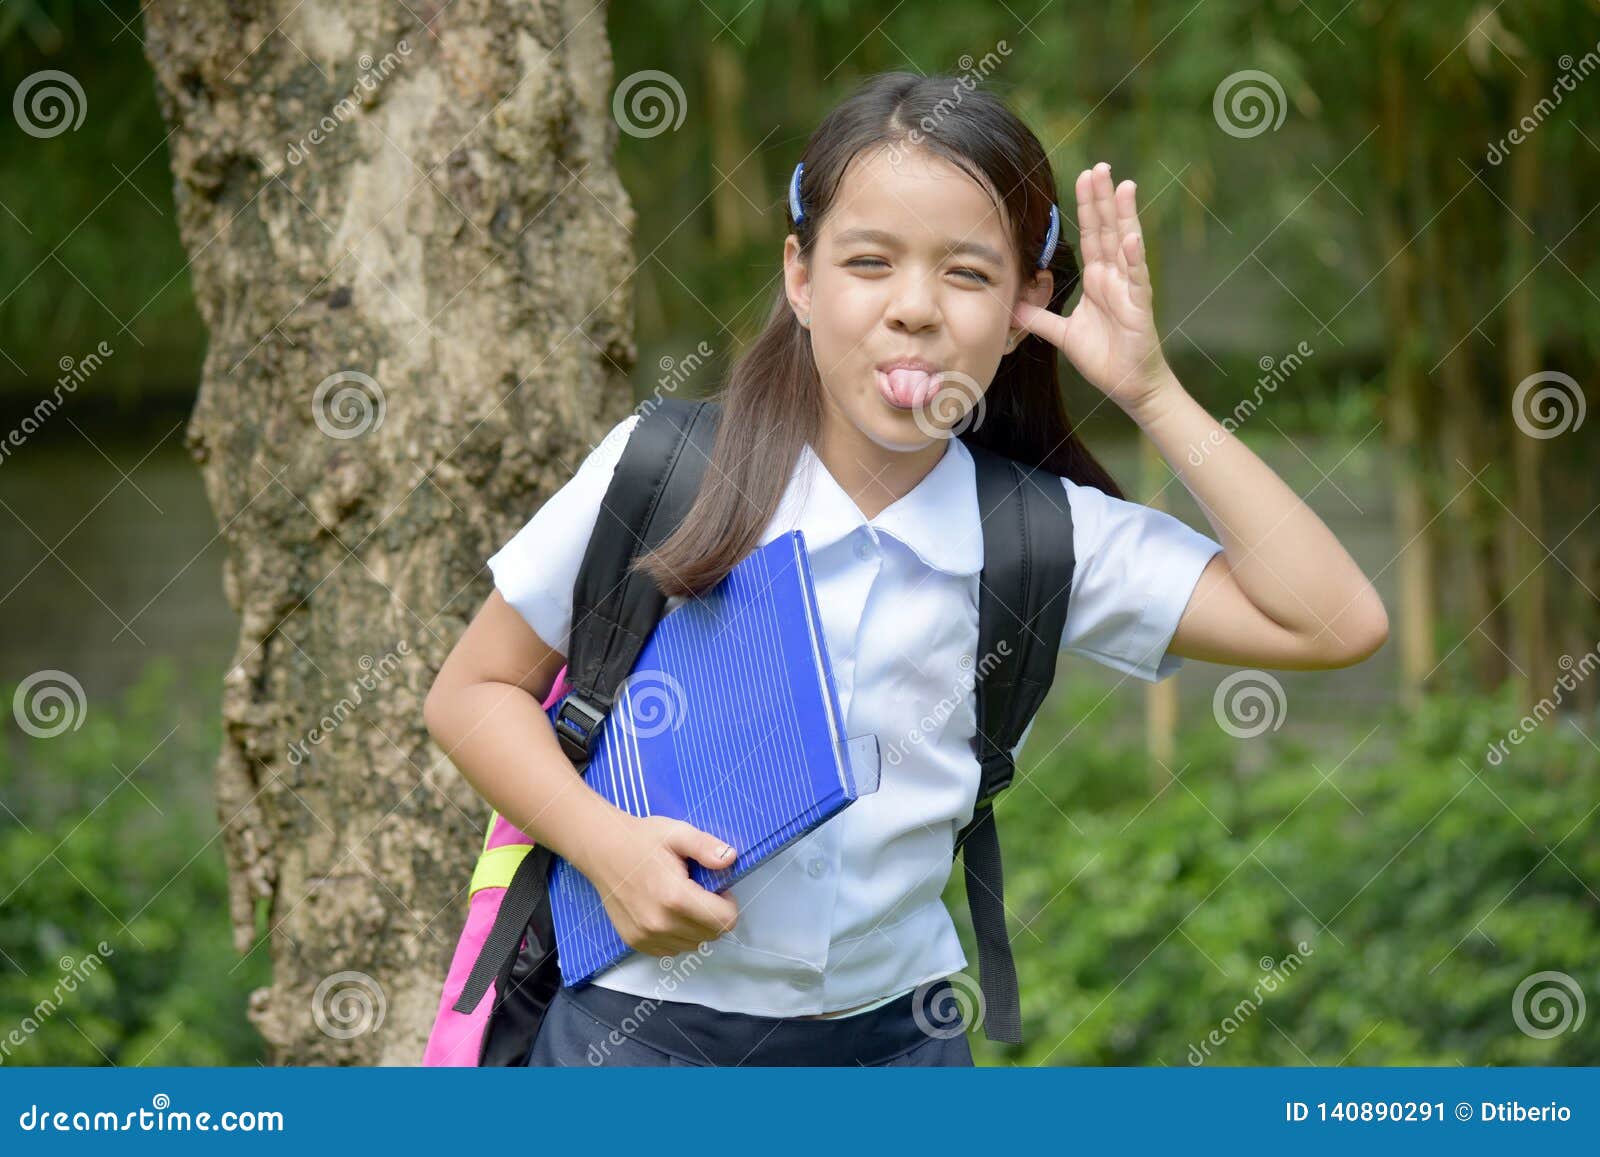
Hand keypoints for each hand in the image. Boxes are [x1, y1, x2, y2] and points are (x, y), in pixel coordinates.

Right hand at [584, 814, 739, 958]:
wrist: (602, 850)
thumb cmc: (641, 839)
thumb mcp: (678, 834)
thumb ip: (706, 847)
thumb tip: (730, 859)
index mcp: (675, 898)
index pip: (724, 920)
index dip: (728, 903)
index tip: (717, 888)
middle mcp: (660, 924)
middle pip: (711, 935)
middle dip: (714, 914)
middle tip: (700, 891)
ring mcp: (646, 936)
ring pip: (693, 944)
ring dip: (696, 927)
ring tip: (683, 901)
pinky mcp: (635, 942)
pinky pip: (671, 949)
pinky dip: (677, 935)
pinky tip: (668, 913)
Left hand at [1012, 162, 1173, 411]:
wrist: (1129, 386)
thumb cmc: (1105, 358)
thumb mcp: (1063, 335)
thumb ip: (1040, 318)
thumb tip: (1014, 306)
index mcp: (1099, 280)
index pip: (1092, 235)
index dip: (1087, 207)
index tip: (1082, 177)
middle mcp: (1115, 278)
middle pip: (1108, 230)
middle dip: (1103, 199)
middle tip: (1099, 167)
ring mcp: (1129, 289)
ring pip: (1126, 245)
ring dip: (1124, 216)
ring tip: (1122, 186)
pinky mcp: (1139, 308)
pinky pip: (1136, 280)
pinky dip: (1133, 259)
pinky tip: (1131, 237)